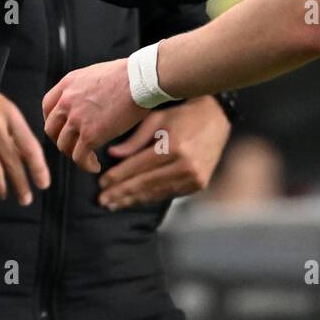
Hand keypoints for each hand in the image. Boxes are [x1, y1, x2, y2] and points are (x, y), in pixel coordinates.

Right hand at [0, 92, 50, 204]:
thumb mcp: (5, 109)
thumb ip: (15, 132)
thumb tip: (28, 162)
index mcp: (11, 115)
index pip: (30, 146)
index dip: (38, 168)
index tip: (44, 185)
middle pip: (12, 161)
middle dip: (20, 184)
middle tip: (26, 200)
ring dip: (0, 186)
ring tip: (3, 195)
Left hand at [42, 59, 147, 172]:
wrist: (140, 79)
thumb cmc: (129, 75)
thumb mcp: (96, 73)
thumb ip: (85, 87)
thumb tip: (90, 99)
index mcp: (68, 83)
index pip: (48, 107)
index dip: (53, 121)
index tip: (63, 128)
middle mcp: (67, 101)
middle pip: (51, 128)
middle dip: (61, 140)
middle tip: (74, 146)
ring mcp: (77, 119)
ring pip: (64, 145)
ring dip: (74, 154)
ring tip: (88, 158)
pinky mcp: (90, 135)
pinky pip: (79, 157)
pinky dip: (85, 165)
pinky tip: (95, 167)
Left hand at [96, 97, 232, 209]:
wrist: (219, 118)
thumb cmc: (183, 114)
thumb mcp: (158, 118)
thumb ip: (135, 138)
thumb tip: (112, 155)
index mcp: (173, 146)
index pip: (137, 166)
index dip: (117, 177)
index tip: (101, 184)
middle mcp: (185, 165)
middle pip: (145, 183)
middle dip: (121, 193)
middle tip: (102, 201)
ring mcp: (194, 177)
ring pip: (156, 192)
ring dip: (133, 199)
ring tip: (114, 205)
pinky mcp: (198, 184)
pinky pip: (168, 193)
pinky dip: (149, 197)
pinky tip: (135, 200)